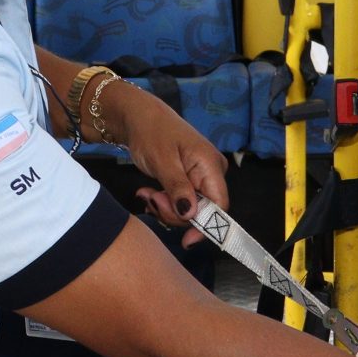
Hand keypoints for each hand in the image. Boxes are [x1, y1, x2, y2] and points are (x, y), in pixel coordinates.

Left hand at [106, 82, 230, 244]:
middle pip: (202, 210)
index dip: (206, 225)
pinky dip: (164, 202)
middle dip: (175, 212)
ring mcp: (200, 177)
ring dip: (165, 207)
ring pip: (188, 209)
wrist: (137, 117)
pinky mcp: (188, 180)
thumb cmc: (151, 132)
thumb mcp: (162, 161)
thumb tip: (191, 214)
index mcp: (211, 165)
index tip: (186, 240)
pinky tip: (149, 193)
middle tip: (152, 199)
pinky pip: (181, 202)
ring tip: (146, 193)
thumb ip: (177, 188)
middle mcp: (211, 173)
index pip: (219, 205)